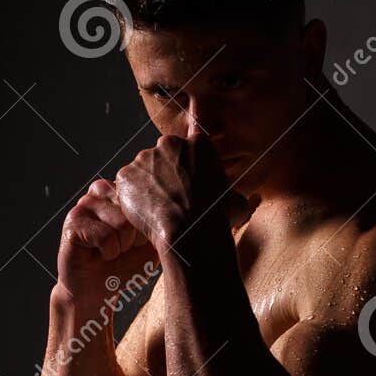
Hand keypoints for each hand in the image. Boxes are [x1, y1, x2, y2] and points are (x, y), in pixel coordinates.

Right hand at [55, 178, 159, 304]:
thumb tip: (180, 212)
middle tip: (121, 248)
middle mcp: (101, 192)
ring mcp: (85, 204)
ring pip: (121, 223)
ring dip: (121, 246)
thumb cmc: (124, 266)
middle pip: (135, 211)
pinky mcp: (73, 221)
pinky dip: (108, 252)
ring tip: (110, 251)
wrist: (96, 293)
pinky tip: (99, 255)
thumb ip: (162, 224)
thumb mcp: (152, 243)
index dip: (146, 228)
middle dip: (134, 238)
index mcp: (120, 191)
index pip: (146, 200)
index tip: (136, 242)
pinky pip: (105, 236)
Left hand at [113, 124, 247, 254]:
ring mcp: (144, 158)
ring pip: (144, 171)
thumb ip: (234, 195)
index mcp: (198, 143)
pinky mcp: (126, 175)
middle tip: (172, 201)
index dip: (189, 173)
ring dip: (149, 187)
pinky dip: (132, 199)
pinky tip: (145, 214)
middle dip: (166, 176)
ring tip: (159, 211)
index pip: (189, 152)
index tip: (190, 190)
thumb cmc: (217, 219)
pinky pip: (127, 186)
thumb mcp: (237, 202)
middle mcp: (169, 143)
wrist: (190, 233)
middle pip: (163, 157)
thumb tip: (248, 200)